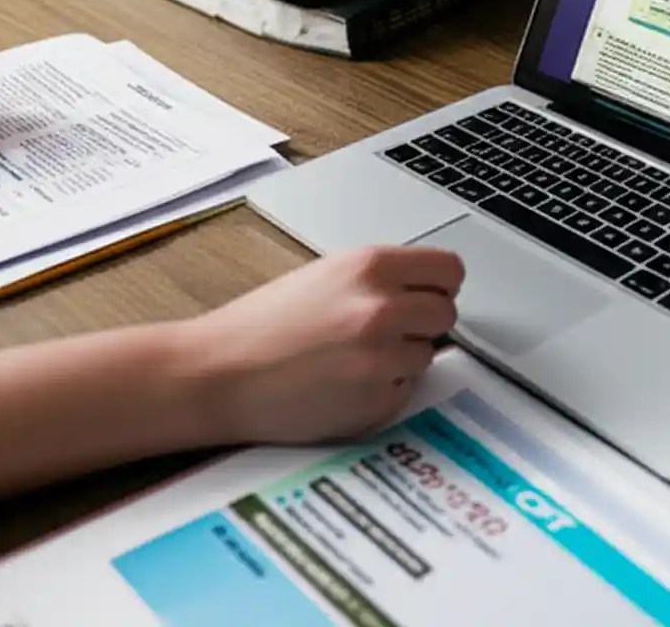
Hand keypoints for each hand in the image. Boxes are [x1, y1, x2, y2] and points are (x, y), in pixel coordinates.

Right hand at [177, 246, 464, 444]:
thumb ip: (380, 279)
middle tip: (385, 332)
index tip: (428, 294)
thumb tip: (427, 289)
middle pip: (446, 314)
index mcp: (371, 267)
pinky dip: (383, 391)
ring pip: (426, 356)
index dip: (439, 285)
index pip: (450, 268)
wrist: (219, 374)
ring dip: (400, 359)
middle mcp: (384, 309)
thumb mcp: (326, 276)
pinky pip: (405, 391)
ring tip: (349, 359)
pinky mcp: (378, 402)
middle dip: (423, 323)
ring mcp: (384, 359)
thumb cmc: (262, 326)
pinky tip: (342, 385)